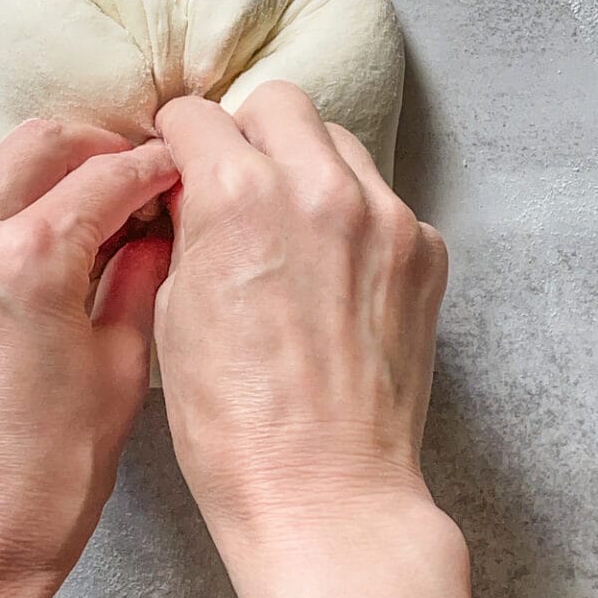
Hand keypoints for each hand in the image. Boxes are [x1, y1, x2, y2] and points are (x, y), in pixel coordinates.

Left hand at [0, 118, 176, 597]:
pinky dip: (7, 203)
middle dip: (98, 147)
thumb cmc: (44, 484)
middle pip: (39, 143)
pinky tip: (47, 238)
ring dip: (49, 170)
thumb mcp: (121, 374)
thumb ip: (141, 280)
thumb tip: (156, 230)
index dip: (154, 166)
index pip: (105, 175)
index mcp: (26, 262)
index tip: (182, 169)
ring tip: (98, 206)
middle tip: (140, 176)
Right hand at [152, 87, 524, 597]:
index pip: (198, 114)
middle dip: (248, 135)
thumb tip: (194, 191)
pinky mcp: (425, 250)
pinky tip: (336, 275)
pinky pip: (383, 199)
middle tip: (237, 187)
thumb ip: (189, 228)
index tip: (181, 163)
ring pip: (338, 142)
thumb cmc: (233, 423)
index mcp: (239, 195)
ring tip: (292, 231)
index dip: (179, 142)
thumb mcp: (172, 311)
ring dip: (306, 168)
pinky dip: (355, 219)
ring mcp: (384, 216)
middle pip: (279, 103)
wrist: (327, 494)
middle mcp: (317, 187)